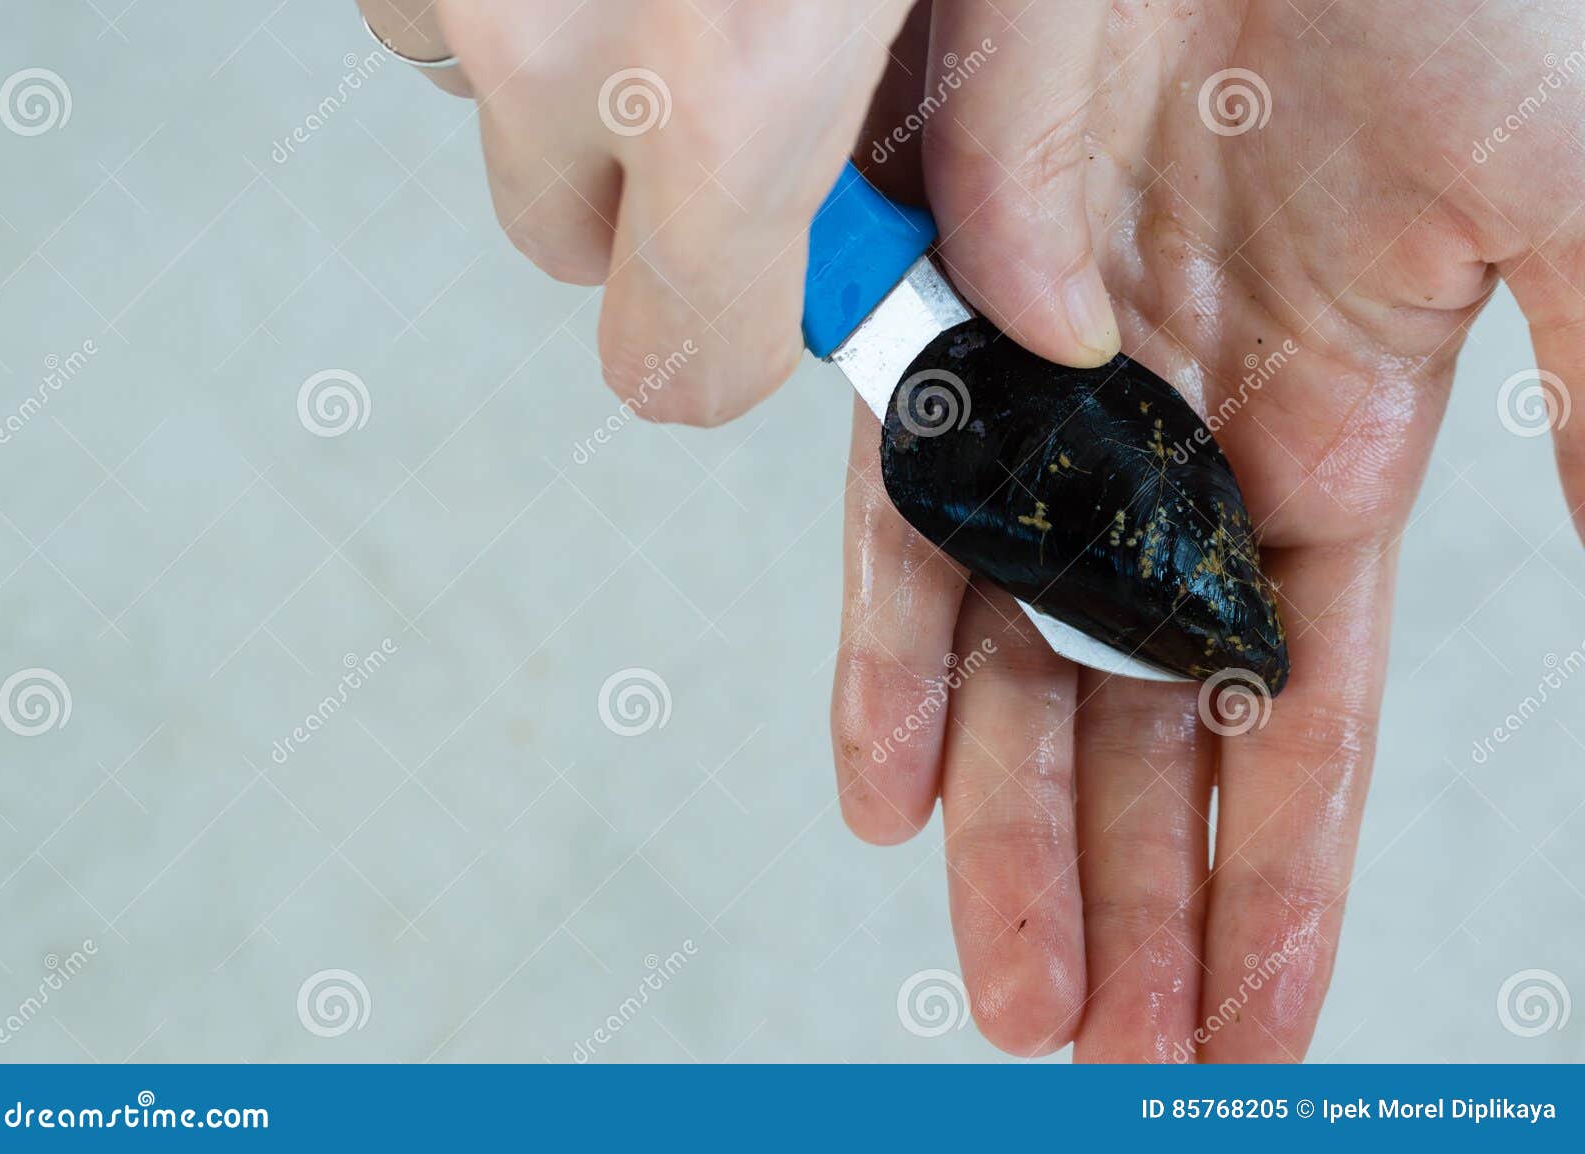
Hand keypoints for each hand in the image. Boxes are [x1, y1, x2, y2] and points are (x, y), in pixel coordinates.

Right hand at [363, 0, 976, 424]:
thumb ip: (1014, 141)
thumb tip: (1037, 314)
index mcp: (723, 83)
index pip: (682, 358)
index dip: (736, 349)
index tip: (775, 305)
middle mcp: (547, 37)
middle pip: (566, 245)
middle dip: (656, 196)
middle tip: (750, 75)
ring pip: (498, 109)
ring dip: (584, 72)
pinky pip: (450, 5)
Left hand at [833, 0, 1584, 1058]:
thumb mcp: (1565, 206)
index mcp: (1328, 449)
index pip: (1289, 718)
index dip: (1271, 876)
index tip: (1248, 1025)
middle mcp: (1175, 450)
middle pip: (1136, 723)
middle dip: (1124, 893)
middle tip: (1096, 1045)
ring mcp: (1053, 397)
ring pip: (1012, 656)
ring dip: (1006, 828)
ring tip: (1008, 984)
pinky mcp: (939, 314)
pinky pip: (903, 513)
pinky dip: (888, 655)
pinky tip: (884, 796)